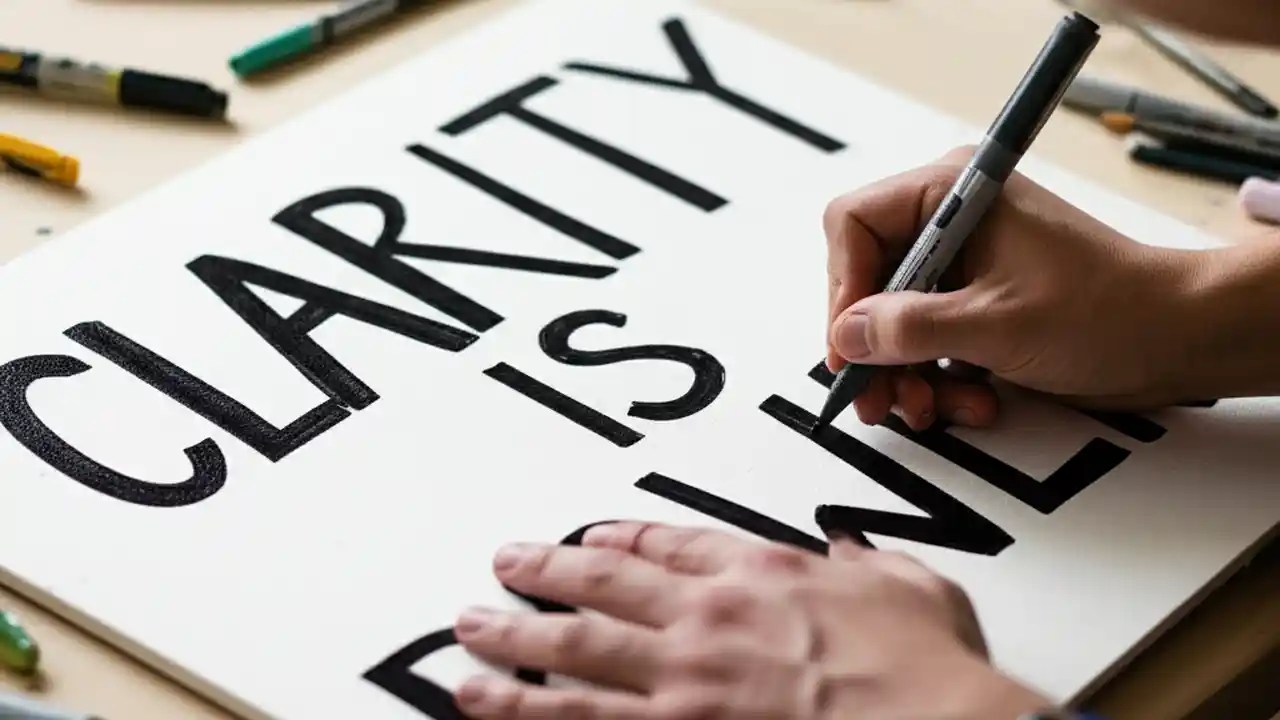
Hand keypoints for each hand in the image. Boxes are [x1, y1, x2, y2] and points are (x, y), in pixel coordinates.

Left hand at [452, 522, 1050, 719]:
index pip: (668, 543)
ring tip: (469, 647)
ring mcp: (686, 687)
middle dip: (542, 576)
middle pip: (600, 588)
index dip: (618, 537)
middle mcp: (708, 621)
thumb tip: (850, 552)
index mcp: (760, 572)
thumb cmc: (930, 673)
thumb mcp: (912, 589)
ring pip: (574, 660)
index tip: (590, 537)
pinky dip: (540, 718)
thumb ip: (868, 566)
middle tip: (503, 568)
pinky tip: (499, 713)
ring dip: (513, 651)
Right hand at [823, 145, 1202, 428]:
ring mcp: (964, 264)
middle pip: (869, 281)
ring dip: (907, 373)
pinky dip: (939, 378)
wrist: (1177, 339)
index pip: (855, 226)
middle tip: (877, 398)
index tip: (849, 346)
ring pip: (894, 320)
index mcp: (954, 193)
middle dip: (875, 347)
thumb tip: (845, 337)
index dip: (843, 290)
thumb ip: (910, 329)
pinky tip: (971, 400)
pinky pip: (928, 341)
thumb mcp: (995, 324)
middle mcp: (952, 221)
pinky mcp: (977, 302)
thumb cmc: (1107, 310)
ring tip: (931, 408)